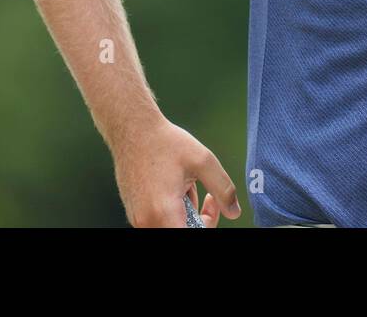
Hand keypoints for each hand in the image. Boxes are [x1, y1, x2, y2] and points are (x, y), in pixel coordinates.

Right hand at [111, 117, 241, 226]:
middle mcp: (146, 222)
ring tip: (186, 185)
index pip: (191, 235)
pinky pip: (159, 222)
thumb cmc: (166, 143)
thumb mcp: (203, 161)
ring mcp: (138, 220)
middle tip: (206, 195)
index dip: (208, 224)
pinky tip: (174, 187)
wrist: (132, 130)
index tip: (213, 203)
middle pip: (182, 231)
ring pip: (172, 227)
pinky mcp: (134, 214)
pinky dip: (172, 210)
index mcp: (164, 212)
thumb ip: (223, 189)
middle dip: (199, 219)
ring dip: (186, 214)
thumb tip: (234, 212)